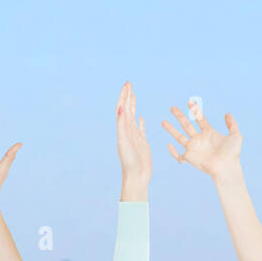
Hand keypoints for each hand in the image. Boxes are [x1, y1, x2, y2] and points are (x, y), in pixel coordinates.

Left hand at [116, 82, 151, 197]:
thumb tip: (120, 108)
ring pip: (133, 117)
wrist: (136, 176)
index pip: (122, 108)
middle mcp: (127, 131)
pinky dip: (140, 121)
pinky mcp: (142, 142)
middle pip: (127, 110)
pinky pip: (140, 129)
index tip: (127, 85)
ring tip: (133, 95)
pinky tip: (141, 117)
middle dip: (128, 96)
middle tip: (129, 84)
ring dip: (133, 106)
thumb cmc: (129, 161)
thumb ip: (122, 125)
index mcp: (122, 129)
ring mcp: (134, 136)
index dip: (124, 96)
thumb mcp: (124, 142)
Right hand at [163, 99, 240, 176]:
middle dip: (179, 116)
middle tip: (172, 108)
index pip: (199, 119)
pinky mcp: (189, 158)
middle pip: (186, 125)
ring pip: (179, 137)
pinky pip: (178, 155)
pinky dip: (172, 152)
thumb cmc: (232, 154)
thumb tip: (227, 114)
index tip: (190, 101)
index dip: (195, 110)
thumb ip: (232, 124)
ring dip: (171, 129)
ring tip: (163, 121)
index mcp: (209, 133)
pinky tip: (168, 145)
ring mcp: (193, 148)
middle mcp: (199, 140)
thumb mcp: (236, 135)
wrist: (226, 167)